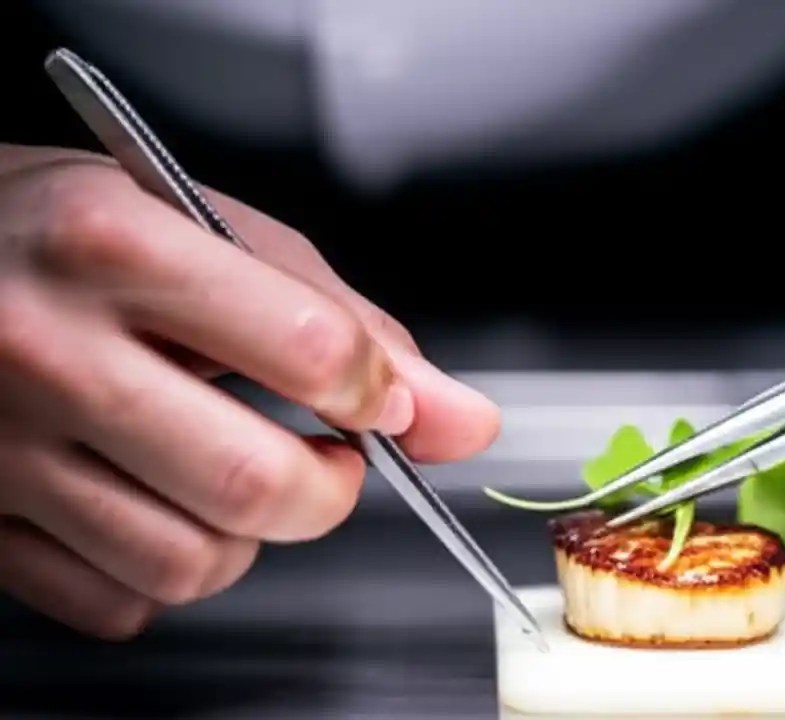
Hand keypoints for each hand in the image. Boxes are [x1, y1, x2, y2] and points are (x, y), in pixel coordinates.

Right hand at [0, 145, 500, 638]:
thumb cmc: (72, 234)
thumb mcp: (213, 231)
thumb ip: (346, 322)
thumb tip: (458, 417)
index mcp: (112, 244)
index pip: (307, 350)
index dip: (376, 392)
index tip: (379, 401)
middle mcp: (46, 346)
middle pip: (253, 482)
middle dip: (331, 487)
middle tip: (329, 457)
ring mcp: (2, 445)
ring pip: (191, 561)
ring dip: (250, 536)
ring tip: (234, 472)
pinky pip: (119, 602)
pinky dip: (168, 572)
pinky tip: (159, 504)